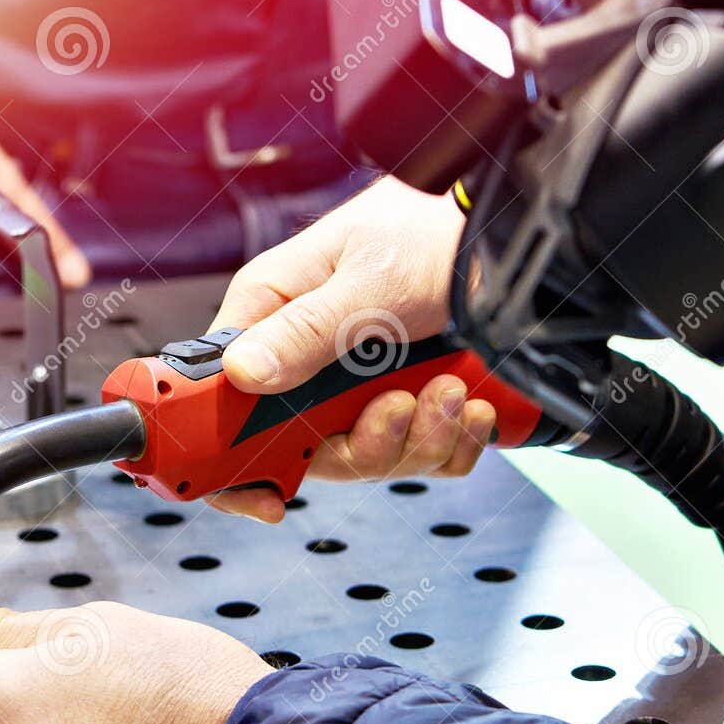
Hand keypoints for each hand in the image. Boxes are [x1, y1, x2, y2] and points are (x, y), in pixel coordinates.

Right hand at [205, 177, 494, 521]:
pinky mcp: (404, 398)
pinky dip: (453, 441)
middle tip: (401, 403)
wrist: (503, 228)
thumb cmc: (430, 230)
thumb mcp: (366, 283)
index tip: (265, 495)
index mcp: (271, 316)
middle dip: (368, 444)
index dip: (234, 463)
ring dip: (422, 436)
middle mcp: (305, 356)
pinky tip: (471, 405)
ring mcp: (355, 385)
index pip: (220, 404)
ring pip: (371, 457)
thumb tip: (241, 373)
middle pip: (308, 450)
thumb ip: (303, 331)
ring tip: (451, 390)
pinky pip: (420, 453)